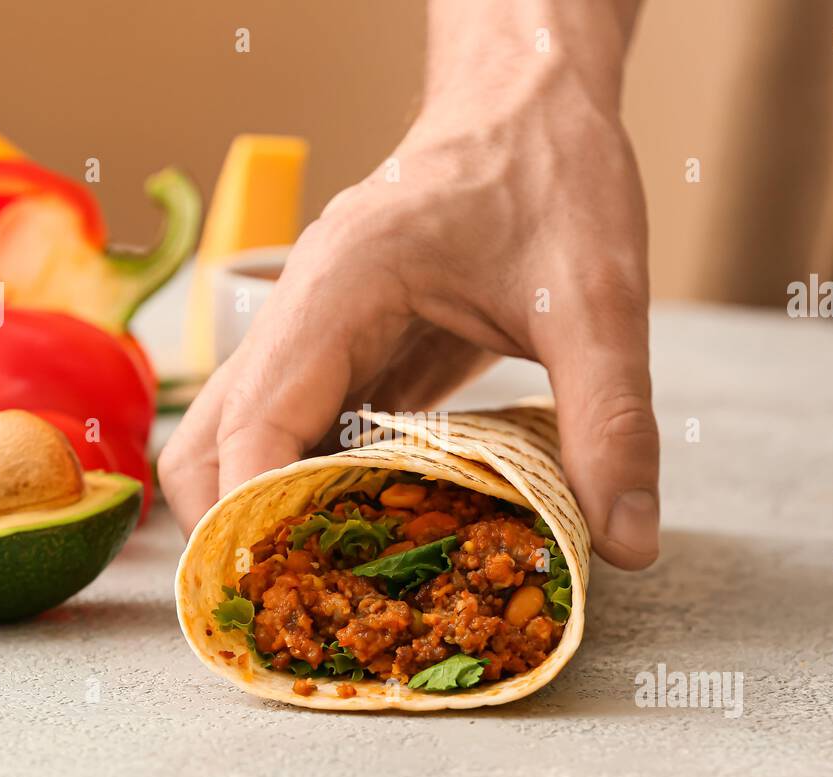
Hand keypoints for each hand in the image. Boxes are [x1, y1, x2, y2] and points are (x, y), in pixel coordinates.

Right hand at [161, 0, 658, 568]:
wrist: (533, 104)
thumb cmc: (551, 170)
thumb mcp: (595, 296)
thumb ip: (610, 419)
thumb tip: (624, 544)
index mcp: (336, 290)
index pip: (250, 428)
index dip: (260, 524)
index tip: (305, 603)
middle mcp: (299, 315)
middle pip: (207, 449)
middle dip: (243, 538)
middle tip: (316, 616)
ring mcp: (312, 335)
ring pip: (239, 446)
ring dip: (272, 520)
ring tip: (339, 592)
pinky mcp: (343, 353)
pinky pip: (299, 437)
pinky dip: (317, 494)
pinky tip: (376, 535)